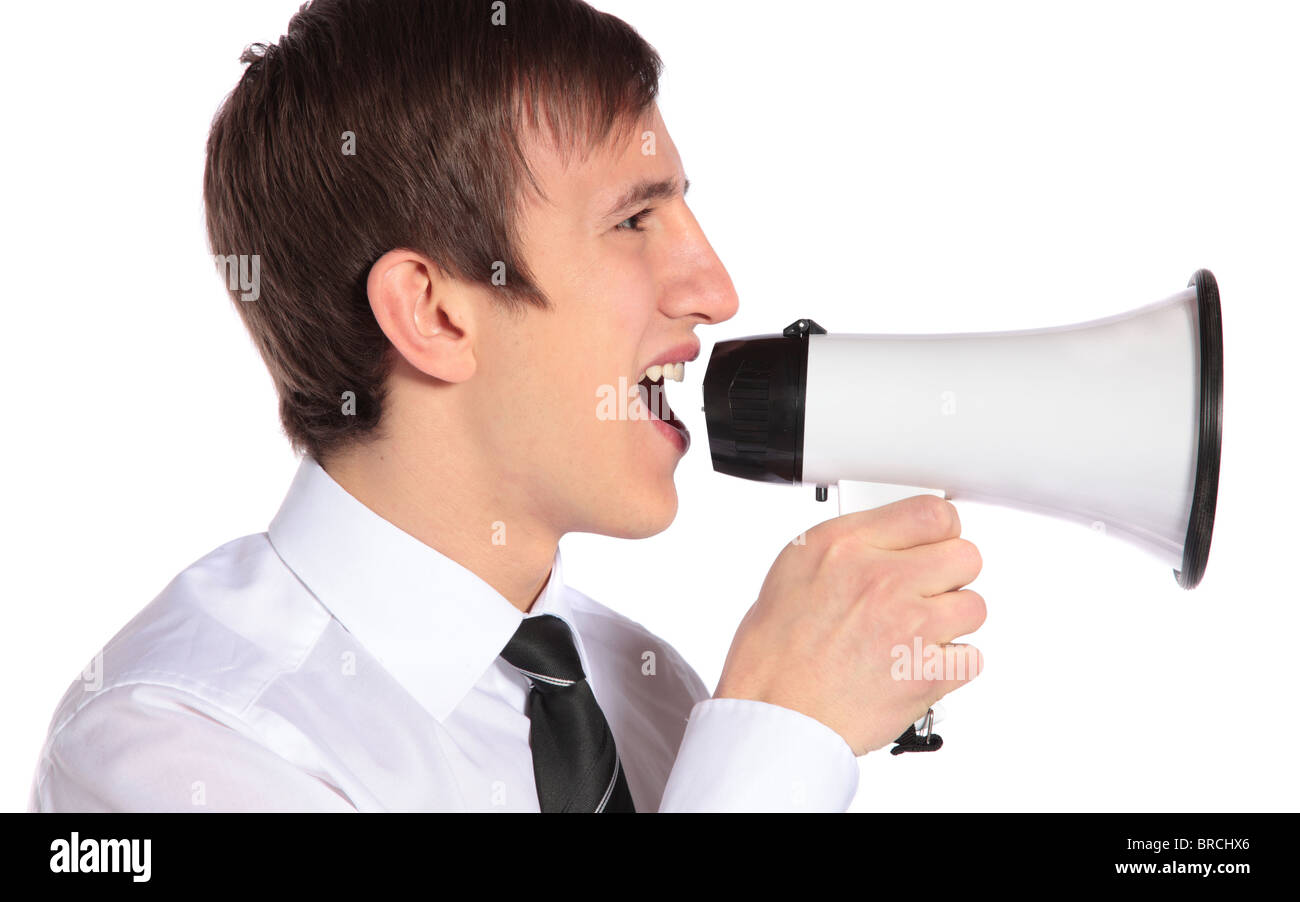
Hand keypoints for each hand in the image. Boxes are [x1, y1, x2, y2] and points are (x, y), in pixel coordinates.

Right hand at [714, 494, 985, 755]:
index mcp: (846, 547)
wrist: (775, 715)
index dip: (941, 530)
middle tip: (925, 592)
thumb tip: (887, 539)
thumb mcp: (794, 569)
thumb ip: (850, 546)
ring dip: (950, 622)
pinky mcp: (927, 673)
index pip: (931, 513)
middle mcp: (881, 580)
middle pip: (965, 556)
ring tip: (915, 635)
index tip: (937, 542)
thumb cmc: (775, 653)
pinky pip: (972, 658)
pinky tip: (918, 665)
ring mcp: (910, 626)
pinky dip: (951, 666)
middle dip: (949, 575)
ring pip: (973, 607)